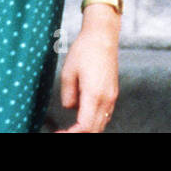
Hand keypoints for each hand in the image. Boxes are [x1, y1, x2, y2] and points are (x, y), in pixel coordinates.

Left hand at [55, 9, 119, 132]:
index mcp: (94, 94)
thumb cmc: (85, 49)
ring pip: (101, 124)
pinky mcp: (113, 92)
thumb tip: (70, 107)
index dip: (71, 134)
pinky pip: (105, 115)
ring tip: (70, 127)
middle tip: (62, 132)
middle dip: (78, 134)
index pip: (84, 127)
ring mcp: (112, 96)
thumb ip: (67, 95)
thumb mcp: (68, 72)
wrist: (103, 35)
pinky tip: (82, 116)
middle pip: (94, 130)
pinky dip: (94, 121)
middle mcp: (106, 98)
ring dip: (87, 129)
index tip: (58, 133)